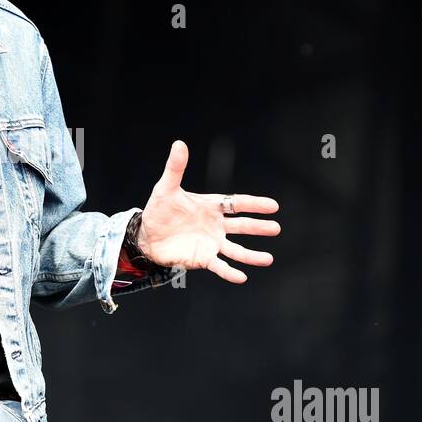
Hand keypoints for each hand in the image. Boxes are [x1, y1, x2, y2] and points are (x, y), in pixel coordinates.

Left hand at [135, 140, 279, 283]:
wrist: (146, 236)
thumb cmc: (158, 211)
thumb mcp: (166, 188)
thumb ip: (175, 168)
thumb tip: (179, 144)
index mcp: (211, 206)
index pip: (236, 203)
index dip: (254, 204)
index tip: (272, 205)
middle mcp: (215, 225)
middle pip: (241, 226)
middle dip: (258, 227)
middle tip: (276, 228)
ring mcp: (211, 243)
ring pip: (236, 250)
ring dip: (251, 255)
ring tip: (268, 259)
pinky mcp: (203, 259)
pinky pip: (220, 266)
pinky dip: (230, 273)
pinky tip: (242, 277)